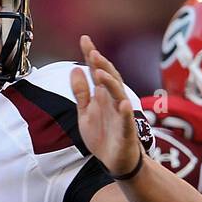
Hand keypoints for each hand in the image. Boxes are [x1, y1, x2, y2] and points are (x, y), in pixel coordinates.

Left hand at [70, 36, 141, 175]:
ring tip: (101, 72)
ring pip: (118, 95)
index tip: (84, 39)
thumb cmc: (102, 136)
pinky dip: (125, 112)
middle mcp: (114, 101)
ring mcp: (121, 115)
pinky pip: (127, 120)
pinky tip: (123, 103)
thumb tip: (75, 69)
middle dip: (102, 65)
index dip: (91, 55)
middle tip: (92, 52)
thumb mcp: (85, 113)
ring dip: (111, 83)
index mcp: (103, 95)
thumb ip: (80, 92)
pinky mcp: (126, 131)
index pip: (97, 71)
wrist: (115, 162)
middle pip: (109, 79)